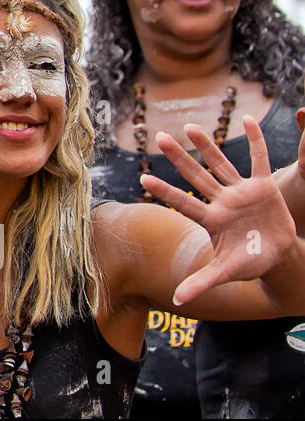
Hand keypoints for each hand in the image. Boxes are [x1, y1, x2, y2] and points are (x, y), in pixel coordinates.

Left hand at [141, 117, 298, 304]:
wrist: (277, 256)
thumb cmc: (248, 263)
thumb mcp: (226, 273)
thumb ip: (202, 283)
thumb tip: (177, 300)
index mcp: (211, 220)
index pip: (183, 202)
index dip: (165, 190)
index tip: (143, 177)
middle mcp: (222, 201)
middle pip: (196, 175)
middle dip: (179, 157)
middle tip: (158, 137)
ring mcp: (241, 192)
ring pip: (221, 163)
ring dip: (207, 145)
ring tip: (189, 126)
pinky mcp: (263, 186)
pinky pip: (260, 160)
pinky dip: (257, 141)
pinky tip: (249, 119)